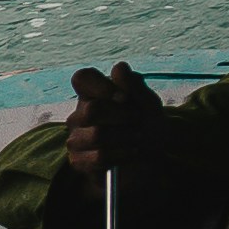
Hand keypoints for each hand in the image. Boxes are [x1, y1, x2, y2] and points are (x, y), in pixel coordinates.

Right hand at [62, 64, 173, 186]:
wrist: (152, 155)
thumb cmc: (147, 121)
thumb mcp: (148, 101)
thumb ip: (134, 84)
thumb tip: (118, 68)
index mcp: (92, 93)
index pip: (81, 78)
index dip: (102, 86)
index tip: (125, 97)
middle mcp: (79, 114)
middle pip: (92, 110)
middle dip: (123, 116)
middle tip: (139, 119)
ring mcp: (76, 138)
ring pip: (96, 135)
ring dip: (126, 137)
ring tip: (138, 137)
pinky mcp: (78, 161)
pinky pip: (98, 157)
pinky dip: (122, 154)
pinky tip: (132, 152)